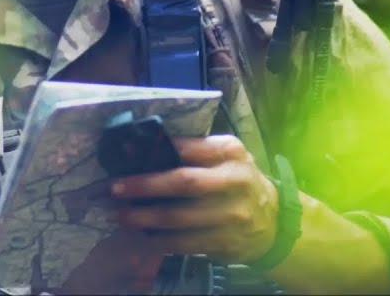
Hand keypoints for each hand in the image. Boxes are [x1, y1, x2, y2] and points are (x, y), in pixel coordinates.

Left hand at [110, 134, 278, 263]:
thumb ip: (194, 151)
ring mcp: (232, 215)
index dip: (159, 149)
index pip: (191, 146)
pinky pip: (185, 243)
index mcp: (231, 153)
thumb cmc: (236, 182)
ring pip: (180, 218)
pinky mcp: (226, 242)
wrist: (273, 223)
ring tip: (121, 215)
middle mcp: (235, 181)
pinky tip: (142, 237)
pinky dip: (159, 241)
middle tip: (116, 188)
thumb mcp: (225, 158)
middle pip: (184, 183)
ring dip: (145, 218)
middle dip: (145, 186)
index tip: (127, 151)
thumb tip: (143, 148)